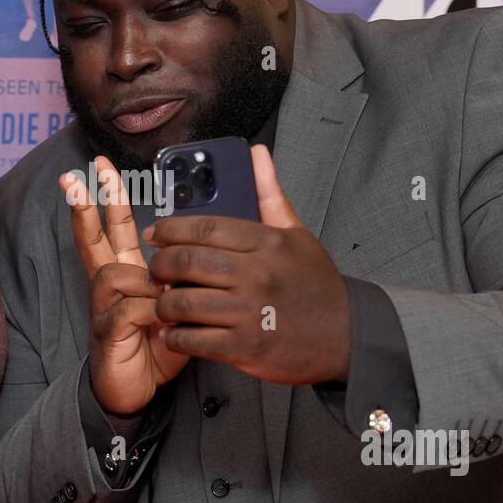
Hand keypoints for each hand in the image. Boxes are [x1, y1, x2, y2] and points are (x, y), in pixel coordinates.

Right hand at [59, 156, 189, 415]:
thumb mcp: (180, 306)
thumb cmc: (158, 346)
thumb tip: (205, 250)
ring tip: (161, 308)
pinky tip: (155, 326)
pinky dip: (146, 315)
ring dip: (144, 284)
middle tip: (74, 176)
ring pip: (116, 273)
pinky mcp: (105, 331)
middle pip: (94, 237)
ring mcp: (103, 307)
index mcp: (129, 273)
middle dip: (85, 204)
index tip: (102, 166)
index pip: (118, 227)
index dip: (110, 197)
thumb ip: (186, 279)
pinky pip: (126, 309)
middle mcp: (110, 284)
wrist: (138, 390)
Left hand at [141, 145, 351, 385]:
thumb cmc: (317, 284)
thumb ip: (269, 195)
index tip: (156, 233)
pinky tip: (176, 332)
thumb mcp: (297, 234)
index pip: (205, 227)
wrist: (346, 335)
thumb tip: (257, 154)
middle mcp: (256, 275)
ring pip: (183, 303)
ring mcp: (249, 313)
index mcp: (267, 243)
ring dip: (164, 304)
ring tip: (164, 302)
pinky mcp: (245, 347)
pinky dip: (176, 337)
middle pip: (187, 262)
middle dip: (161, 265)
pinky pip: (194, 340)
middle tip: (157, 269)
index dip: (171, 228)